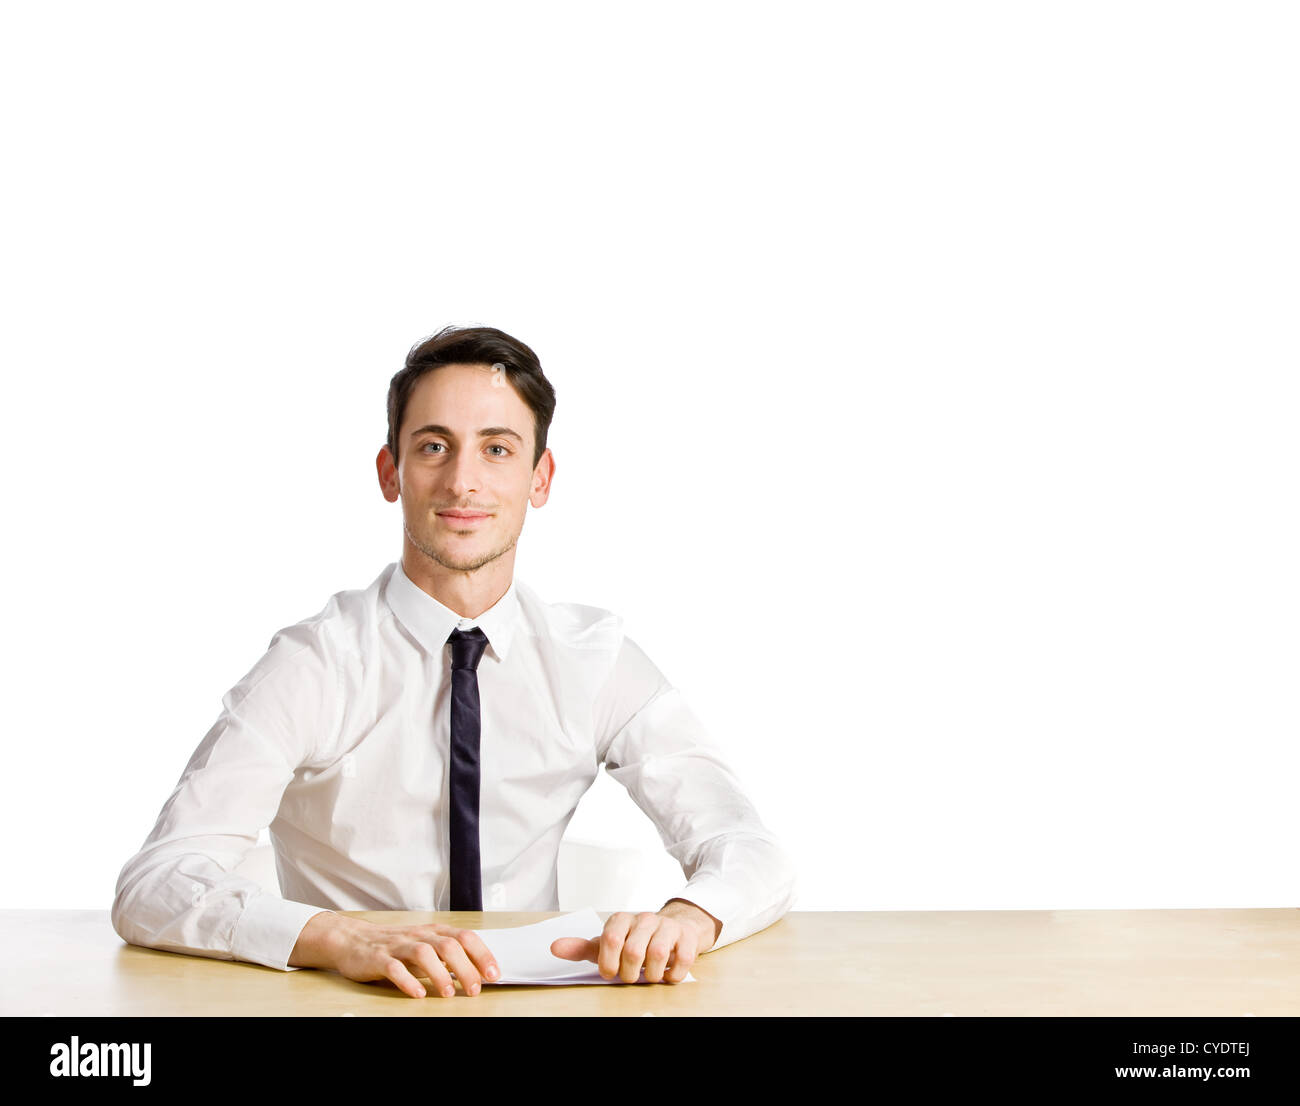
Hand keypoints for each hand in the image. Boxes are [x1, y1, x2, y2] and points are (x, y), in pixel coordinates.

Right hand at [289, 911, 499, 997]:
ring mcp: (398, 946)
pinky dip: (408, 981)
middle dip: (465, 967)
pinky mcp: (378, 958)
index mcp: (433, 931)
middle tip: (474, 989)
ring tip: (448, 994)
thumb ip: (446, 956)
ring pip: (423, 953)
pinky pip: (394, 967)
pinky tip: (418, 993)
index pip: (464, 937)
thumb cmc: (394, 946)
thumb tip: (476, 971)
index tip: (494, 974)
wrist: (352, 939)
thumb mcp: (424, 946)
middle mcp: (418, 935)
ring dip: (439, 974)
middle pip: (448, 945)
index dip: (481, 954)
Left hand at [549, 900, 720, 983]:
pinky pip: (682, 961)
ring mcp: (668, 927)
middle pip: (634, 952)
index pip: (610, 939)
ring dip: (651, 975)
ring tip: (649, 975)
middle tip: (631, 975)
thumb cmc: (635, 940)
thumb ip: (581, 948)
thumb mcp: (607, 944)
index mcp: (622, 920)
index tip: (610, 972)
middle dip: (630, 974)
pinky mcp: (687, 938)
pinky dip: (673, 975)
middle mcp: (645, 919)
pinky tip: (668, 974)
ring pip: (658, 956)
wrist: (674, 928)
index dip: (608, 963)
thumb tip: (554, 947)